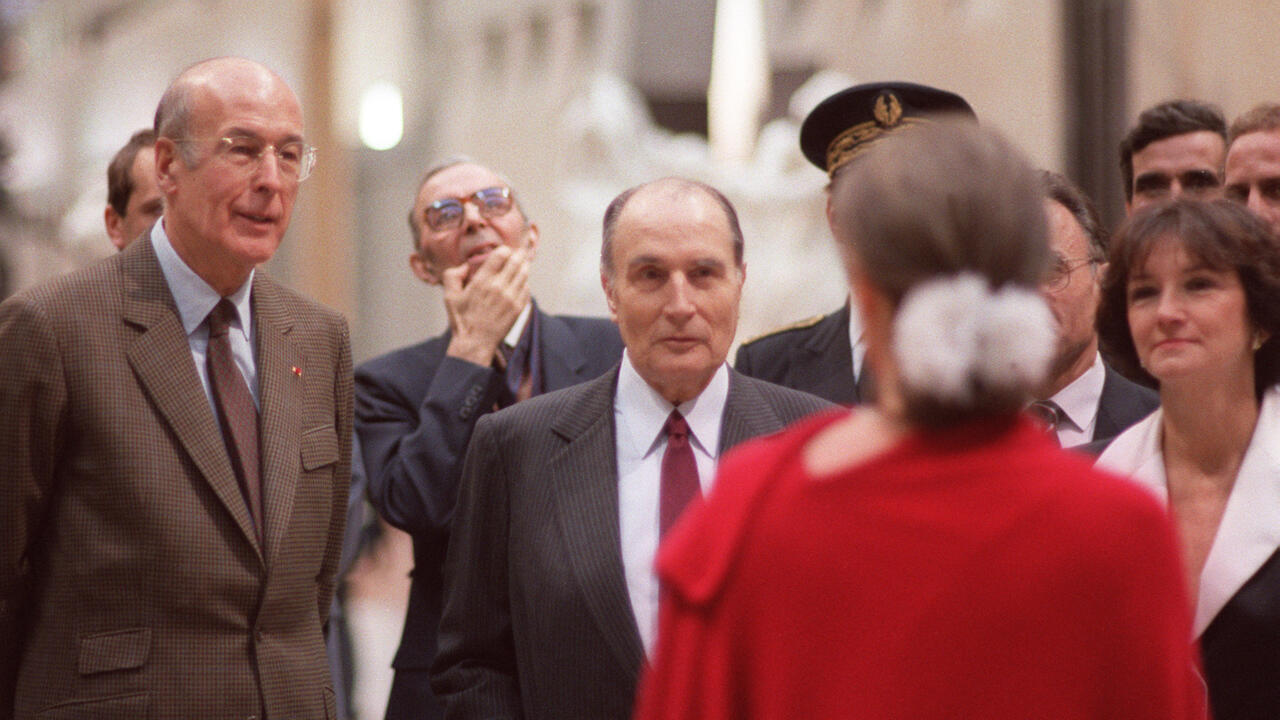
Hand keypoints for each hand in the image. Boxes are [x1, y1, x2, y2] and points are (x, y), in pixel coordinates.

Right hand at [443, 246, 530, 365]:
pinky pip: (527, 288)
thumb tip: (466, 266)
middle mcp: (499, 288)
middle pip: (517, 261)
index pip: (501, 255)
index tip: (504, 251)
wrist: (475, 343)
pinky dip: (525, 282)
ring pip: (524, 273)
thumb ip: (452, 275)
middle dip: (518, 254)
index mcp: (482, 282)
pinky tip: (521, 281)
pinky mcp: (519, 308)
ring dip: (524, 266)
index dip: (504, 250)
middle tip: (519, 252)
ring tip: (522, 263)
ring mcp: (511, 298)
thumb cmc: (462, 320)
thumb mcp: (449, 296)